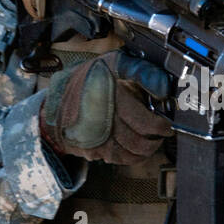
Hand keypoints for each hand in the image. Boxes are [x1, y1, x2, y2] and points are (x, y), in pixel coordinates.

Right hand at [39, 52, 171, 164]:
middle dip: (155, 141)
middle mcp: (100, 122)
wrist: (56, 97)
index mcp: (109, 99)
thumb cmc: (89, 78)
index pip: (144, 124)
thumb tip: (163, 89)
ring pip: (129, 156)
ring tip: (150, 140)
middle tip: (161, 133)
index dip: (161, 126)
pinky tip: (133, 145)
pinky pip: (117, 160)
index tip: (167, 124)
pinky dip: (129, 156)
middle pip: (138, 143)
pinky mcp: (90, 151)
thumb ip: (142, 71)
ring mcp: (94, 140)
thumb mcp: (114, 62)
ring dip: (144, 151)